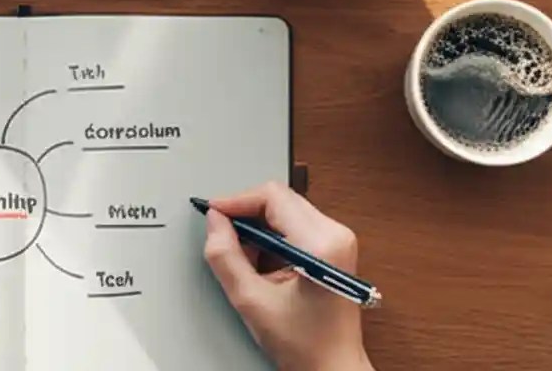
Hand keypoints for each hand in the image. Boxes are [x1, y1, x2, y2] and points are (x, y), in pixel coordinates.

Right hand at [203, 182, 372, 370]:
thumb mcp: (252, 301)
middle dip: (246, 215)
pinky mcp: (333, 246)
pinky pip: (293, 224)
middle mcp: (336, 234)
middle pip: (279, 199)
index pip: (272, 196)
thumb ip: (225, 257)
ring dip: (258, 228)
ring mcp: (338, 239)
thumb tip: (214, 223)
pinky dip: (270, 237)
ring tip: (246, 262)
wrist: (333, 367)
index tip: (214, 212)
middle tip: (224, 238)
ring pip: (284, 210)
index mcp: (322, 244)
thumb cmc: (305, 344)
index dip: (237, 200)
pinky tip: (262, 265)